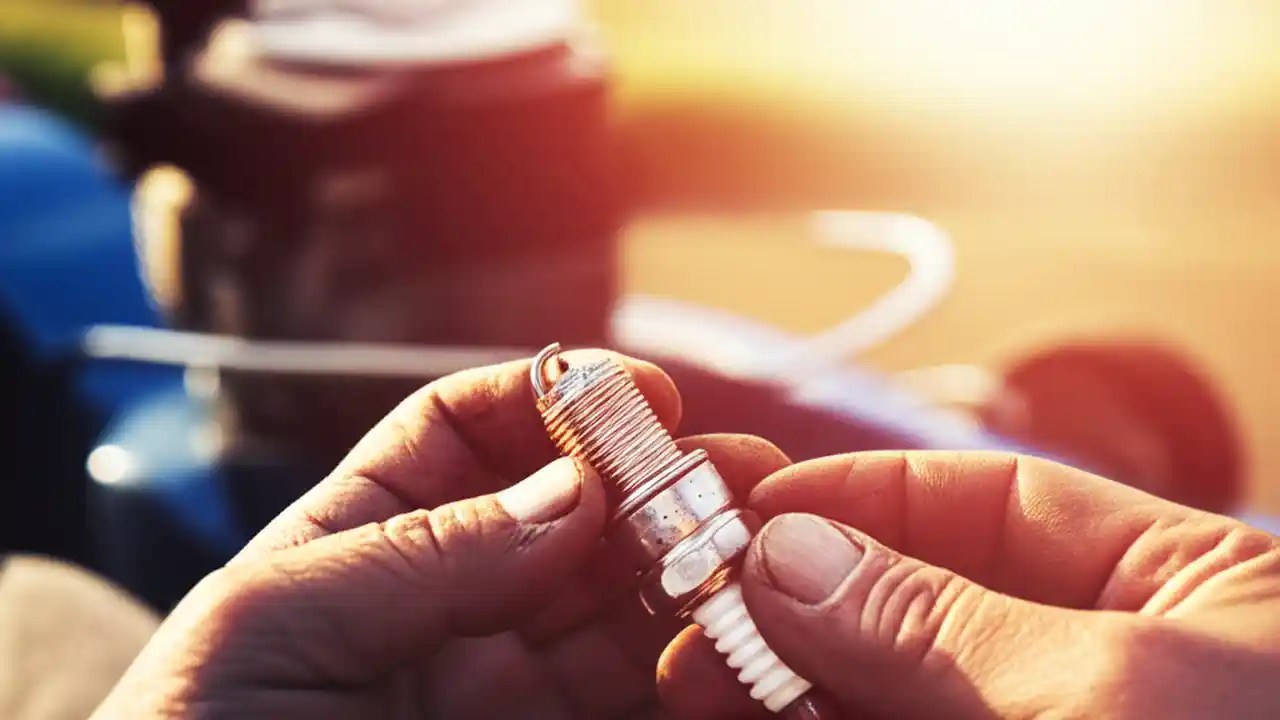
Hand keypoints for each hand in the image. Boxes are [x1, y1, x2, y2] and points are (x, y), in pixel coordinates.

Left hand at [93, 352, 789, 718]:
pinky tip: (747, 652)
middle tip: (738, 478)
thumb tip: (574, 491)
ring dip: (701, 575)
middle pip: (575, 519)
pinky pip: (646, 706)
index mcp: (362, 548)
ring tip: (764, 559)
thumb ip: (418, 556)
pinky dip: (707, 678)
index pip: (465, 437)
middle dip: (658, 485)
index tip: (640, 393)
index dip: (552, 398)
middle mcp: (449, 612)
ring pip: (629, 612)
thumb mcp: (262, 632)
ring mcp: (507, 693)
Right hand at [660, 452, 1279, 718]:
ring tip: (707, 687)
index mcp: (1182, 590)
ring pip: (895, 699)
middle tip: (704, 626)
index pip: (995, 505)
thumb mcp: (1103, 695)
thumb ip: (935, 623)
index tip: (751, 516)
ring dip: (799, 689)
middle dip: (810, 608)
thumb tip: (790, 550)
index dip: (865, 498)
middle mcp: (1110, 667)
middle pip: (924, 607)